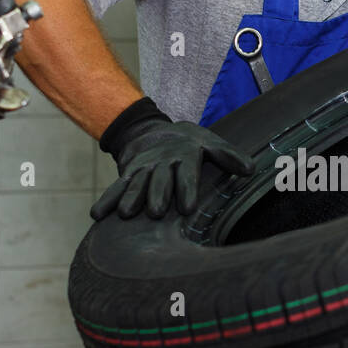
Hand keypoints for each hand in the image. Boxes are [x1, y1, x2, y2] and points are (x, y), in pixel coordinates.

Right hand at [91, 114, 252, 221]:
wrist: (154, 131)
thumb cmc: (190, 143)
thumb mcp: (210, 143)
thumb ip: (229, 156)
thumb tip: (251, 169)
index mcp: (184, 156)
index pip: (186, 174)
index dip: (186, 189)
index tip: (186, 208)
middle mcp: (161, 164)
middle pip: (158, 180)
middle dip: (156, 195)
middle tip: (155, 212)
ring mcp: (142, 170)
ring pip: (135, 184)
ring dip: (130, 198)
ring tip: (125, 214)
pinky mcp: (128, 176)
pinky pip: (116, 188)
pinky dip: (106, 200)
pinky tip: (96, 215)